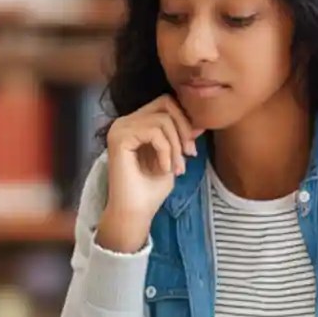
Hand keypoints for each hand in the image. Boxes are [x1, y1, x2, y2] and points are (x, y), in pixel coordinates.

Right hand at [97, 96, 203, 252]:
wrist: (135, 213)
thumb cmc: (151, 190)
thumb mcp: (173, 158)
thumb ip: (181, 138)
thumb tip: (198, 124)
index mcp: (136, 123)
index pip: (166, 103)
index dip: (185, 120)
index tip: (191, 148)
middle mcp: (125, 122)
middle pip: (165, 103)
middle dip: (184, 128)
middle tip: (189, 154)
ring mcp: (120, 128)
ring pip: (162, 119)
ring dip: (176, 146)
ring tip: (176, 168)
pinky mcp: (119, 138)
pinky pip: (154, 132)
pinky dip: (166, 151)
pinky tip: (164, 169)